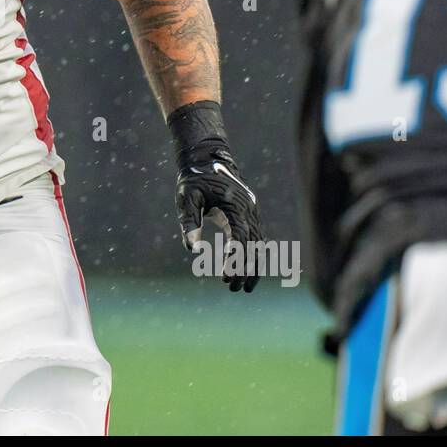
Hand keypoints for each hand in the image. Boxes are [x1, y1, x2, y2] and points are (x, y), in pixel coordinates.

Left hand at [176, 148, 264, 291]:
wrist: (207, 158)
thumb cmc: (195, 179)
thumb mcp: (187, 198)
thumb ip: (189, 222)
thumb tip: (191, 249)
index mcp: (234, 204)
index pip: (239, 234)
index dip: (236, 255)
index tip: (227, 274)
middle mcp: (248, 209)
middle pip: (253, 244)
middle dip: (244, 268)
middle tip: (231, 287)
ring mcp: (252, 212)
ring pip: (260, 245)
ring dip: (253, 267)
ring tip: (243, 288)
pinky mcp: (250, 215)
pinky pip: (258, 239)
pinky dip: (255, 257)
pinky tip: (247, 273)